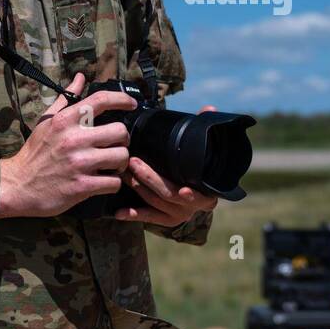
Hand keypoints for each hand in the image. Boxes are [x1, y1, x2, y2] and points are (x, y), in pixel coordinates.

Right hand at [0, 72, 138, 217]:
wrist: (17, 186)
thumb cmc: (35, 153)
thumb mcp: (46, 121)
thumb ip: (66, 98)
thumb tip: (80, 77)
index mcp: (65, 120)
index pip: (101, 100)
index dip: (122, 99)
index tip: (131, 104)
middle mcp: (74, 139)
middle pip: (120, 131)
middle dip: (123, 139)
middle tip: (116, 145)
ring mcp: (79, 163)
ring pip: (122, 156)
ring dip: (121, 162)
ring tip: (111, 165)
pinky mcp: (82, 187)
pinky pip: (114, 182)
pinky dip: (113, 183)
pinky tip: (104, 180)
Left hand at [114, 105, 219, 226]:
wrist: (194, 193)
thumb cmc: (198, 168)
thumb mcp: (204, 151)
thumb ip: (205, 130)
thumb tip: (209, 108)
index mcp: (208, 191)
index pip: (203, 195)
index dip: (194, 194)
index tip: (184, 190)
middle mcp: (194, 205)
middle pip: (170, 194)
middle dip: (151, 178)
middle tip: (134, 163)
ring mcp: (178, 214)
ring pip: (155, 202)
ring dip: (139, 187)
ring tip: (124, 173)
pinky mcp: (164, 220)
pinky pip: (148, 217)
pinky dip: (134, 215)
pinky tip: (120, 212)